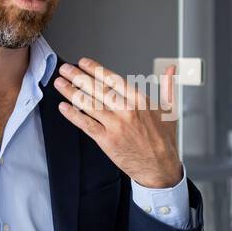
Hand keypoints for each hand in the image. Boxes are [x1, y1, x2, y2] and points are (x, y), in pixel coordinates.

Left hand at [54, 57, 182, 188]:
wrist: (160, 167)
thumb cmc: (164, 140)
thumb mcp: (170, 110)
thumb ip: (168, 86)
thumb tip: (171, 68)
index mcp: (140, 100)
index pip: (113, 80)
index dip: (95, 69)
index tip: (83, 63)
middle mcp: (126, 111)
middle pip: (97, 89)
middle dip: (78, 76)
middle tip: (65, 69)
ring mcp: (115, 126)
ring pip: (89, 104)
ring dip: (71, 92)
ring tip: (60, 83)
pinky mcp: (107, 141)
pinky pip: (86, 124)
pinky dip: (73, 115)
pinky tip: (64, 107)